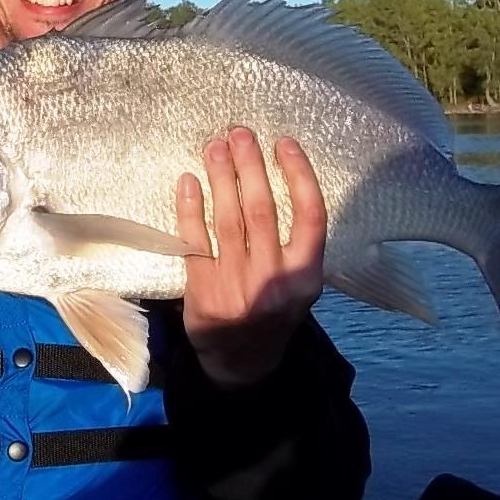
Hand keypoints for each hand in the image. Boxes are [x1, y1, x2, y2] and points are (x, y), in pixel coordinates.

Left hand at [175, 127, 326, 387]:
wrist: (241, 365)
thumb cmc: (273, 312)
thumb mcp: (300, 287)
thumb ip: (296, 245)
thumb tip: (278, 179)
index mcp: (306, 277)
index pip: (310, 217)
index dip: (299, 176)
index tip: (284, 144)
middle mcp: (273, 281)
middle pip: (262, 211)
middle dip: (250, 166)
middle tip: (240, 133)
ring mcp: (236, 286)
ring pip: (227, 220)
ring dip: (221, 177)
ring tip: (215, 146)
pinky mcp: (203, 292)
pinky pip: (195, 242)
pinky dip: (190, 209)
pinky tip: (188, 181)